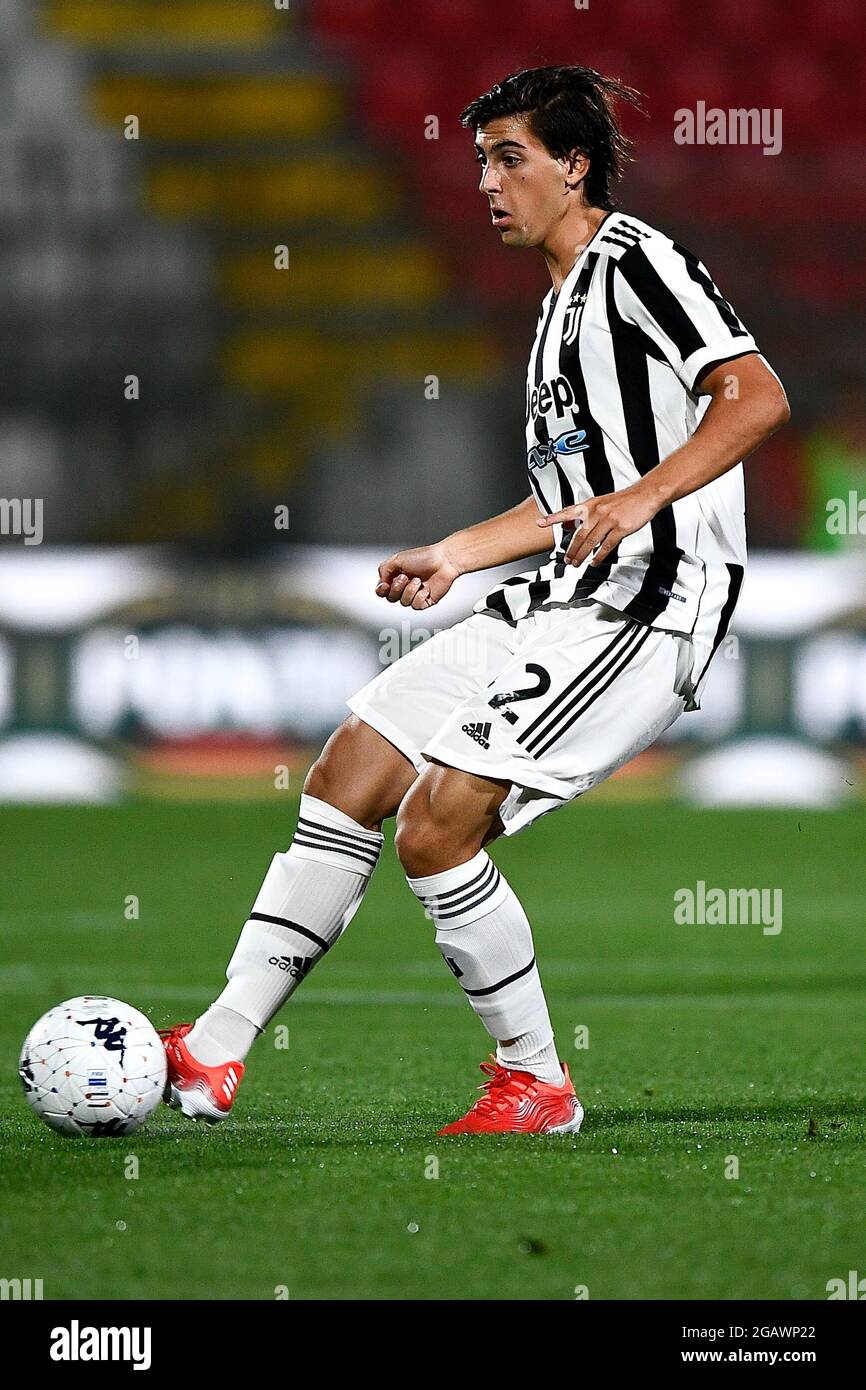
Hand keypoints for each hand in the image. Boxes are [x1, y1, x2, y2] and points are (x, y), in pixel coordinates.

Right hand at [375, 542, 461, 609]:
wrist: (444, 561)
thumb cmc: (424, 557)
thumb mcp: (397, 559)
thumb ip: (383, 570)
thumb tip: (381, 583)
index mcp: (396, 577)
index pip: (382, 590)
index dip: (381, 590)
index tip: (385, 584)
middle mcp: (404, 586)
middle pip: (391, 598)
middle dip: (397, 588)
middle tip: (406, 577)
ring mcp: (415, 594)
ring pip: (403, 602)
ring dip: (410, 590)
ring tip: (419, 580)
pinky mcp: (425, 601)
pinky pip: (416, 606)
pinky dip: (420, 596)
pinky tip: (426, 588)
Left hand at [536, 485, 658, 566]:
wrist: (645, 494)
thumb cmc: (624, 500)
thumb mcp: (602, 502)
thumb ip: (587, 514)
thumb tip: (573, 525)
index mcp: (590, 505)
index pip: (567, 512)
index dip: (553, 518)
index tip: (540, 523)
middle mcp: (597, 512)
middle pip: (579, 534)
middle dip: (571, 549)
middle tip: (566, 560)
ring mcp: (608, 520)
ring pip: (590, 541)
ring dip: (582, 555)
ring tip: (576, 563)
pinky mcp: (620, 528)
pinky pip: (606, 545)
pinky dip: (599, 555)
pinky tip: (595, 561)